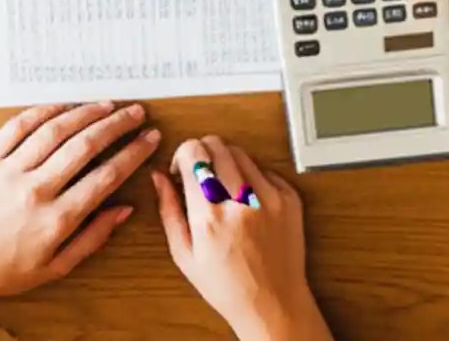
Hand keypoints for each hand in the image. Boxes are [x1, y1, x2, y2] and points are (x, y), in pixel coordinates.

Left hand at [0, 103, 159, 301]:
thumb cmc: (4, 267)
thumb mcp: (55, 267)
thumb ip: (93, 237)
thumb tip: (124, 209)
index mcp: (56, 219)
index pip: (105, 177)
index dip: (132, 154)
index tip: (149, 139)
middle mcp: (35, 190)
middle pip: (85, 146)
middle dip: (116, 126)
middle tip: (135, 113)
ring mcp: (9, 171)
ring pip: (55, 130)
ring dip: (86, 113)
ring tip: (107, 104)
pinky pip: (19, 126)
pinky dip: (44, 111)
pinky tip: (64, 106)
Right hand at [152, 137, 331, 340]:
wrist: (273, 303)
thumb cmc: (227, 286)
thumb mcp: (185, 255)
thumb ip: (169, 210)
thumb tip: (159, 177)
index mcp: (209, 217)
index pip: (193, 155)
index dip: (182, 154)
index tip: (181, 167)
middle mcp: (241, 202)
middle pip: (216, 145)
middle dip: (203, 151)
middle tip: (201, 172)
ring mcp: (269, 198)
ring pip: (241, 153)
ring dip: (226, 161)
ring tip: (224, 187)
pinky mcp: (289, 199)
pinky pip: (265, 169)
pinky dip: (252, 177)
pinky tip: (247, 199)